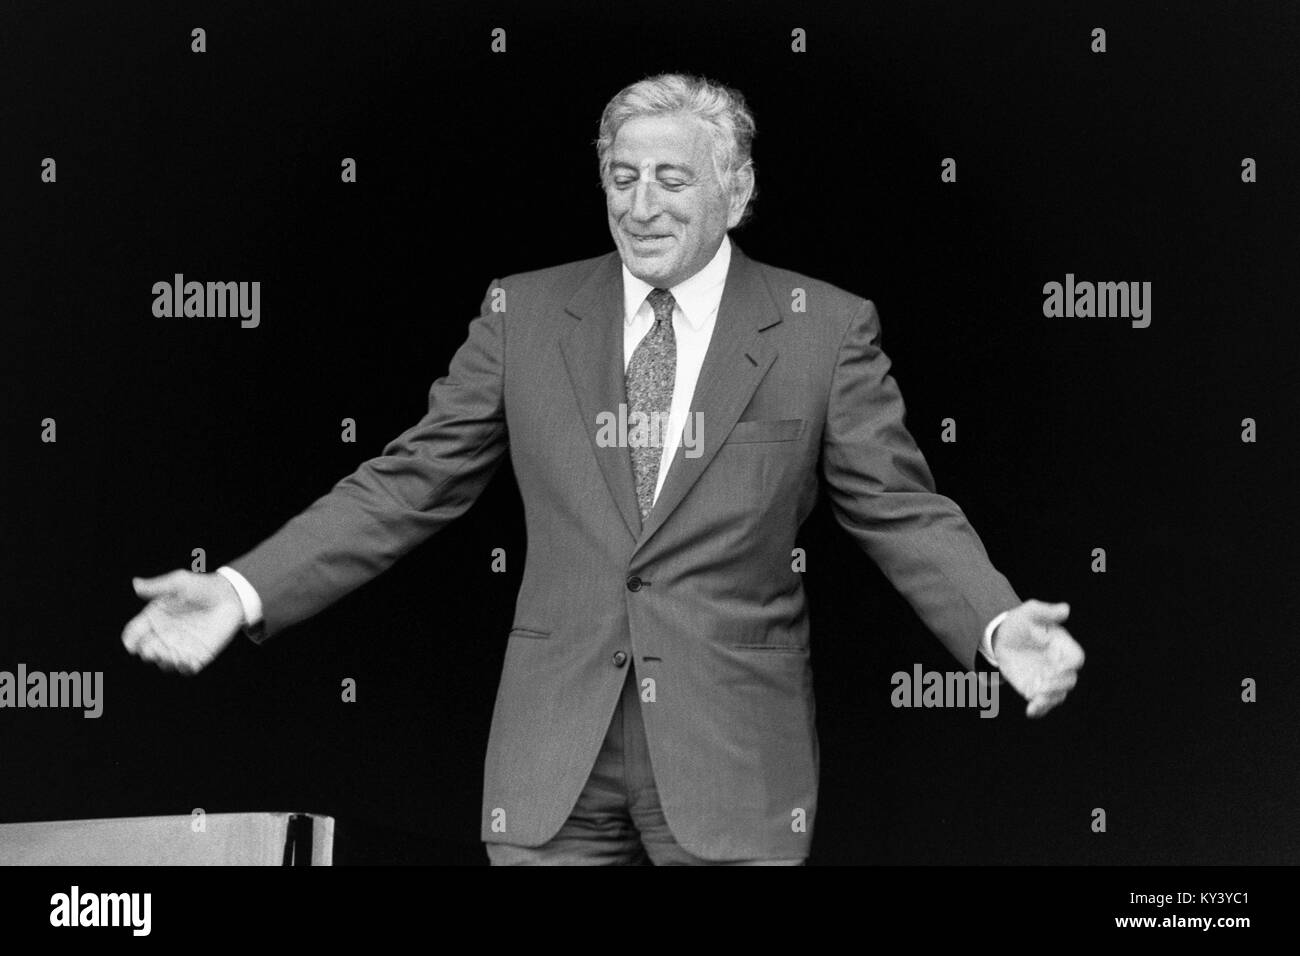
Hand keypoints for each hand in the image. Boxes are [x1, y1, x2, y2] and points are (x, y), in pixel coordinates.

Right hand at [121, 571, 243, 673]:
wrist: (230, 596)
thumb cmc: (202, 586)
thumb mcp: (179, 582)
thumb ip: (158, 586)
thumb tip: (136, 584)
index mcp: (154, 619)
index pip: (134, 633)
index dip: (130, 639)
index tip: (131, 644)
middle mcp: (163, 635)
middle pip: (147, 651)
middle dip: (147, 653)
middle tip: (150, 650)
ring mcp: (180, 646)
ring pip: (165, 662)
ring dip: (164, 661)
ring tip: (168, 655)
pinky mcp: (198, 655)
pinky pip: (187, 667)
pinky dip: (184, 668)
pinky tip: (185, 663)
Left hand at [992, 600, 1084, 717]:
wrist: (1001, 637)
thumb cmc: (1020, 622)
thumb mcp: (1029, 612)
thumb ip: (1046, 612)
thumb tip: (1065, 609)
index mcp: (1063, 646)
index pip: (1076, 658)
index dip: (1069, 664)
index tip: (1056, 665)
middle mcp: (1059, 665)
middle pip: (1069, 680)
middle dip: (1057, 683)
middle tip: (1041, 682)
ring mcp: (1049, 679)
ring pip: (1058, 695)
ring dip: (1048, 698)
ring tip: (1034, 696)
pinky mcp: (1036, 690)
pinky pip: (1043, 704)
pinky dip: (1039, 710)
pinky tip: (1030, 711)